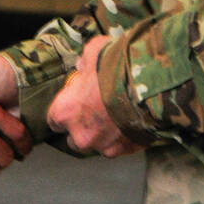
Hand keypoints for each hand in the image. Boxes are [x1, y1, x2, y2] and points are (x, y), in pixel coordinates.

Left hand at [46, 35, 140, 157]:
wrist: (148, 84)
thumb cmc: (115, 69)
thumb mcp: (94, 53)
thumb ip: (84, 62)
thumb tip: (83, 65)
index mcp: (65, 112)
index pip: (55, 120)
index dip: (67, 111)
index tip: (75, 103)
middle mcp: (80, 134)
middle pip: (74, 138)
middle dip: (83, 127)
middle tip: (97, 111)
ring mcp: (103, 145)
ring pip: (99, 144)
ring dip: (104, 134)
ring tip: (117, 117)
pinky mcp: (125, 150)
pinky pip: (121, 146)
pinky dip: (124, 137)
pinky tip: (131, 121)